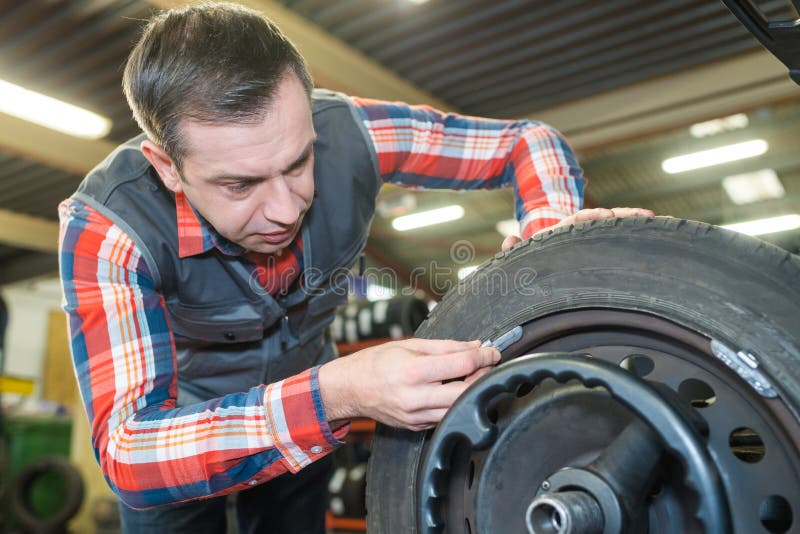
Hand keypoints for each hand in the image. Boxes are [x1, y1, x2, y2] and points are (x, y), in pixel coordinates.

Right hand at [318, 338, 500, 430]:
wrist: (349, 389)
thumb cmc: (375, 363)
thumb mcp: (409, 344)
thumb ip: (445, 347)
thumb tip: (474, 345)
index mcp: (413, 371)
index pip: (462, 364)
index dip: (483, 356)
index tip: (492, 351)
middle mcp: (415, 397)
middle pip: (465, 392)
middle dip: (482, 377)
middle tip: (486, 366)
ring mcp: (415, 416)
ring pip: (458, 409)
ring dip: (471, 393)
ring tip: (471, 378)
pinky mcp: (415, 427)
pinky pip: (444, 417)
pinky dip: (454, 404)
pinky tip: (453, 391)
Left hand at [500, 207, 655, 250]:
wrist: (539, 253)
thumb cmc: (532, 258)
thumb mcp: (521, 254)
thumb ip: (516, 249)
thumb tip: (509, 240)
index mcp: (563, 232)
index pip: (579, 221)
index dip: (592, 217)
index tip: (607, 214)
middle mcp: (582, 232)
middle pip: (606, 220)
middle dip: (626, 216)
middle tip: (646, 216)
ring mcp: (594, 239)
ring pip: (619, 228)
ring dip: (639, 224)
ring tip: (665, 222)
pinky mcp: (603, 247)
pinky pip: (626, 240)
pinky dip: (645, 235)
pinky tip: (670, 233)